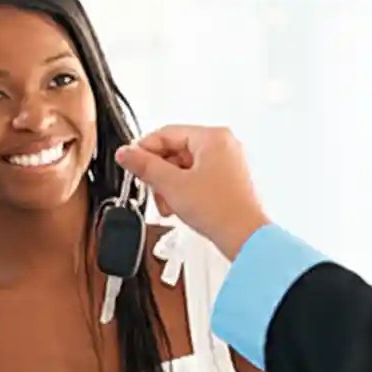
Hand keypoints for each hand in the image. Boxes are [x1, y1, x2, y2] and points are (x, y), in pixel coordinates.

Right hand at [116, 125, 268, 258]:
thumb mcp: (171, 185)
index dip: (144, 150)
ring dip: (170, 185)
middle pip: (175, 150)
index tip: (131, 164)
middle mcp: (224, 145)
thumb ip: (144, 166)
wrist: (245, 237)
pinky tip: (181, 206)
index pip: (166, 133)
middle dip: (160, 174)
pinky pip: (198, 176)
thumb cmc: (220, 210)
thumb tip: (126, 153)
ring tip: (169, 204)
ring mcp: (229, 162)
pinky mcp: (230, 180)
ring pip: (185, 166)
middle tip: (153, 190)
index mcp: (213, 137)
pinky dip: (185, 190)